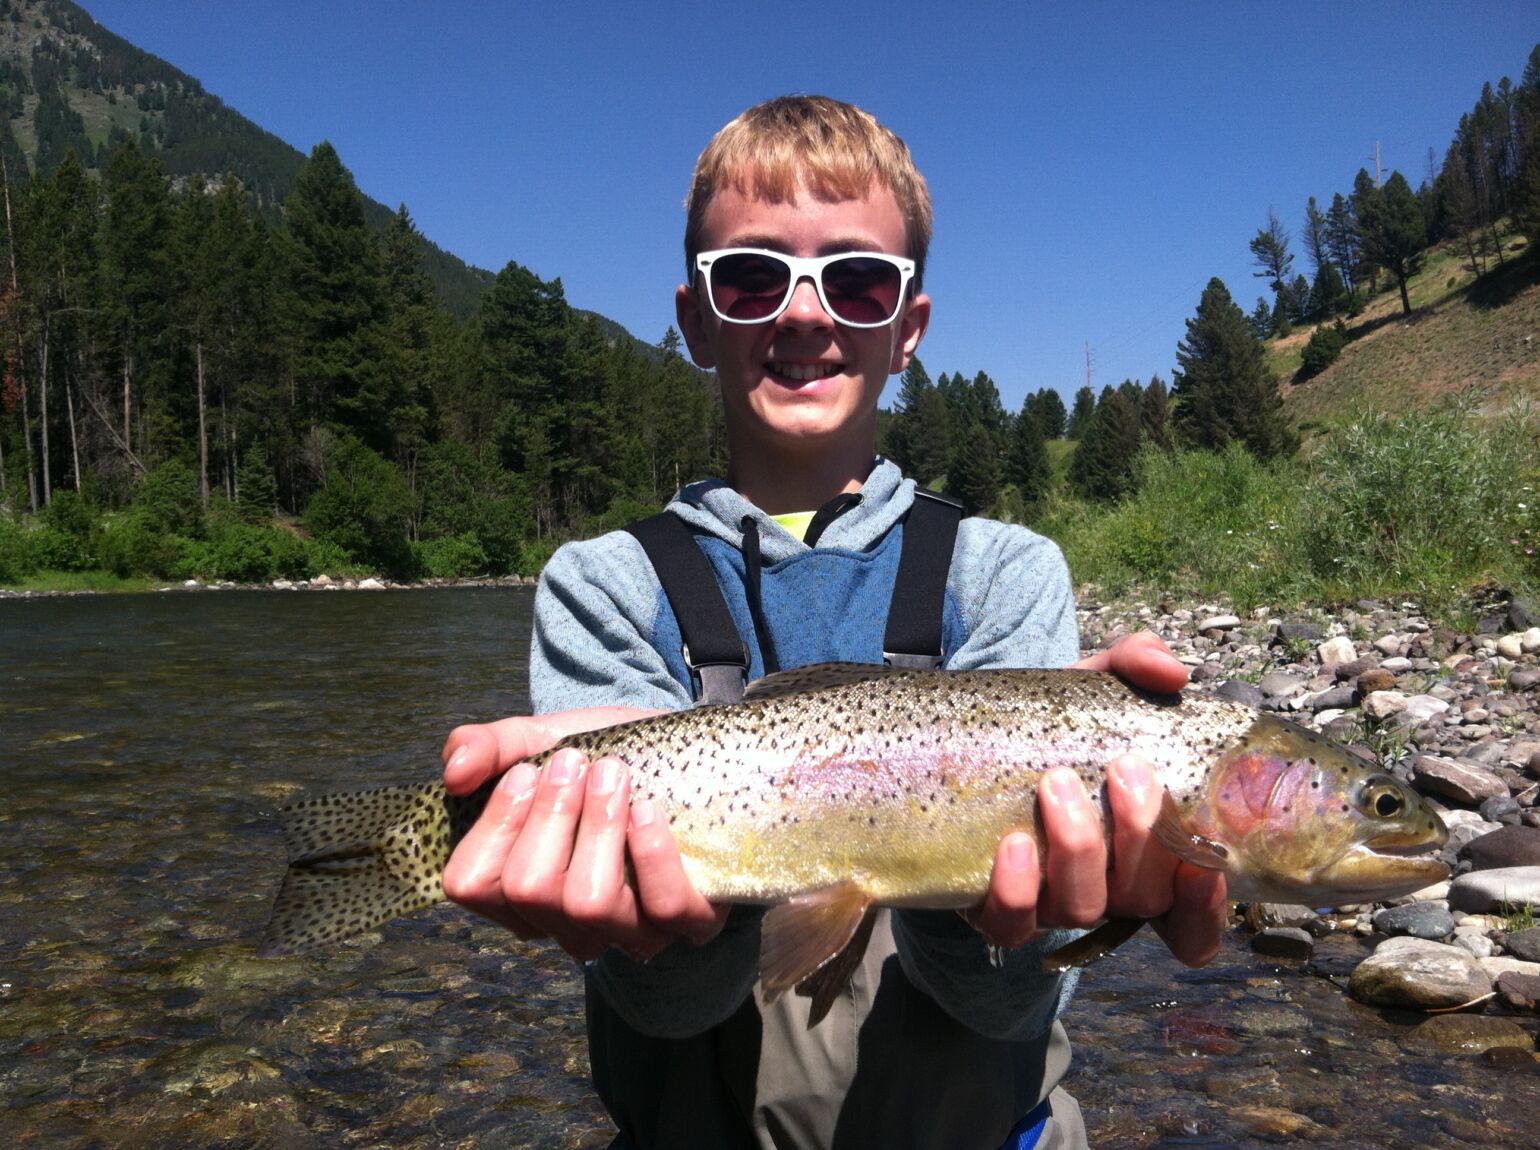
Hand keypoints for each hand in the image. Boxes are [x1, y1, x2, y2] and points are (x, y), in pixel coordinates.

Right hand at [440, 709, 729, 961]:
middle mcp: (565, 925)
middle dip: (552, 813)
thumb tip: (455, 772)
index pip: (471, 884)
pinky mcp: (691, 921)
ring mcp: (628, 931)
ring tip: (612, 773)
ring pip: (590, 904)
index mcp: (515, 893)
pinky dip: (651, 854)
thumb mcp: (537, 741)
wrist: (677, 752)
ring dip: (598, 826)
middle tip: (574, 762)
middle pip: (529, 889)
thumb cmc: (597, 757)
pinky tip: (648, 810)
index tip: (527, 772)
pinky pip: (665, 908)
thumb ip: (486, 748)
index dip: (495, 824)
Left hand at [965, 632, 1226, 967]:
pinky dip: (1018, 890)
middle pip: (1143, 899)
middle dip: (1140, 837)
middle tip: (1123, 770)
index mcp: (1143, 855)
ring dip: (1079, 849)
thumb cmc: (1050, 724)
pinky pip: (1011, 925)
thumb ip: (1135, 664)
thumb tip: (1170, 672)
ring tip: (1057, 784)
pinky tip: (1015, 843)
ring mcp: (1048, 903)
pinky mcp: (992, 909)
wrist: (971, 740)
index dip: (1205, 908)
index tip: (1205, 863)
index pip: (1192, 918)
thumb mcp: (1093, 687)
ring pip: (1082, 909)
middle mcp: (1104, 889)